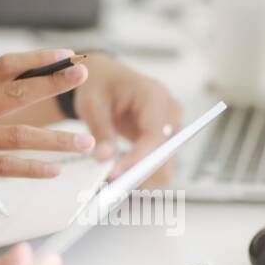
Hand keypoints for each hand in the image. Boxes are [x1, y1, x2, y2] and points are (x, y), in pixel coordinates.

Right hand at [0, 49, 96, 178]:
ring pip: (18, 135)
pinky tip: (54, 170)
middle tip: (84, 74)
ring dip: (56, 139)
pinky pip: (3, 167)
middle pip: (17, 92)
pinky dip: (29, 169)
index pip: (5, 65)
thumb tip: (43, 76)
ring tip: (86, 142)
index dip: (37, 59)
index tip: (68, 54)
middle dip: (53, 82)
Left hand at [72, 53, 181, 181]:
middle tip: (111, 185)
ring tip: (112, 184)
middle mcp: (170, 113)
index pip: (155, 135)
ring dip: (140, 179)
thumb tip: (105, 158)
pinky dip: (140, 176)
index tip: (115, 173)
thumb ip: (101, 130)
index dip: (138, 158)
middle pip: (166, 155)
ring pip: (165, 166)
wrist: (106, 79)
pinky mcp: (164, 142)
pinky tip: (119, 177)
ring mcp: (170, 128)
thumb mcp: (93, 104)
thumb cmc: (101, 84)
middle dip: (140, 173)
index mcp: (154, 97)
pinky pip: (158, 166)